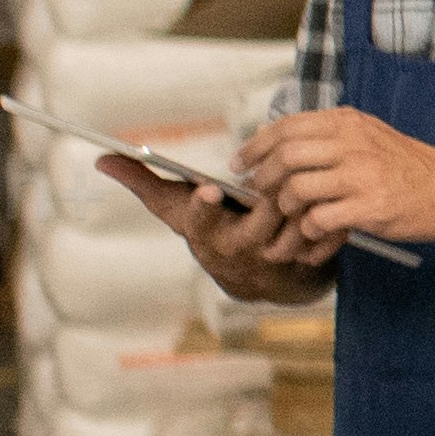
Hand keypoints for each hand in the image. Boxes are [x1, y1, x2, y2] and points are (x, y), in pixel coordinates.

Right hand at [112, 145, 343, 299]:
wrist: (259, 276)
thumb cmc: (211, 228)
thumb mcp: (176, 209)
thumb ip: (142, 181)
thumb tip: (101, 159)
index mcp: (205, 235)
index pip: (199, 221)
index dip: (202, 206)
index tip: (206, 189)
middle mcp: (240, 250)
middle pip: (255, 221)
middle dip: (266, 197)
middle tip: (275, 175)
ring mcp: (276, 257)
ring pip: (293, 224)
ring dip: (301, 201)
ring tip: (307, 174)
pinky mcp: (310, 258)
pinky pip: (324, 235)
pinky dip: (330, 218)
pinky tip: (333, 193)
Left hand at [219, 109, 434, 270]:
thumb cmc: (407, 167)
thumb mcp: (368, 135)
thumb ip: (329, 136)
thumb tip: (278, 143)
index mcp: (348, 122)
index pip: (286, 127)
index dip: (255, 146)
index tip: (240, 163)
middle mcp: (353, 143)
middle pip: (285, 157)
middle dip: (264, 179)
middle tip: (260, 194)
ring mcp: (361, 175)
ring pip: (296, 190)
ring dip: (285, 208)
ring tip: (290, 217)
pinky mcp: (369, 207)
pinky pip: (318, 220)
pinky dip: (309, 230)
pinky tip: (317, 233)